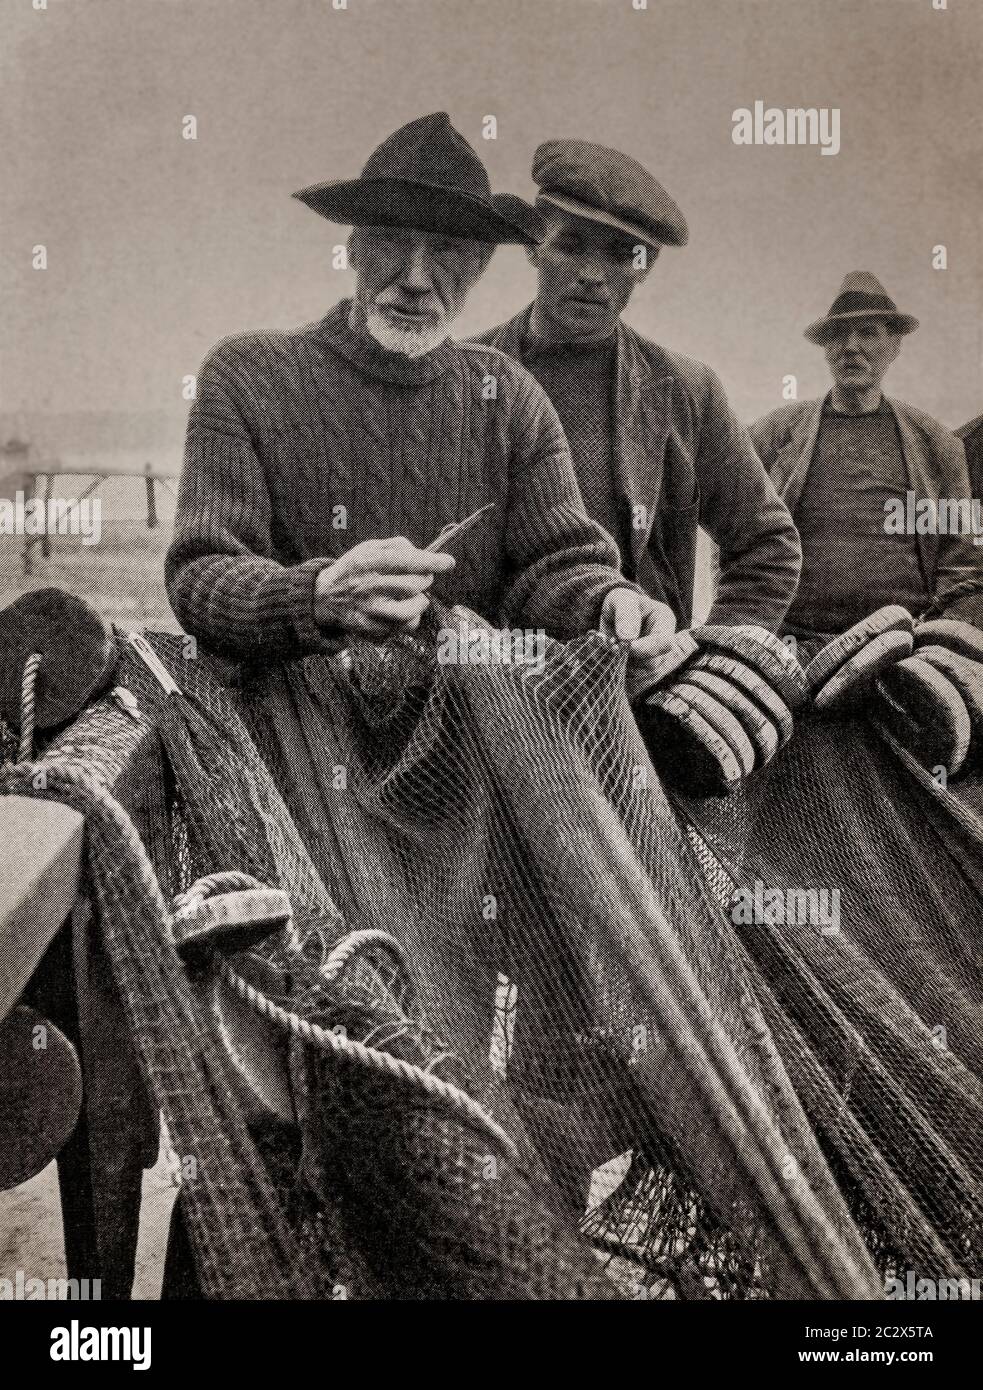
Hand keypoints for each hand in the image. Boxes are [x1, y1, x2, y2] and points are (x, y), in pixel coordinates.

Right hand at [314, 537, 453, 637]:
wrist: (325, 598)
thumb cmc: (356, 569)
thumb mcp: (369, 548)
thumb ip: (397, 546)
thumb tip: (425, 554)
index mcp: (368, 562)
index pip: (407, 561)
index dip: (433, 562)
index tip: (449, 563)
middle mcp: (368, 586)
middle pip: (414, 585)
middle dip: (425, 580)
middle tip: (422, 578)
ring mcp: (369, 611)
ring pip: (411, 610)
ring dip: (421, 602)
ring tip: (415, 596)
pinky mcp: (372, 629)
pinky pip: (403, 627)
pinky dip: (411, 618)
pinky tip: (402, 610)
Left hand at [600, 589, 675, 665]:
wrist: (614, 613)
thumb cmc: (621, 603)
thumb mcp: (620, 600)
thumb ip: (625, 614)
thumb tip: (627, 637)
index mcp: (665, 620)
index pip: (665, 642)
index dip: (646, 648)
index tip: (626, 646)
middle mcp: (663, 642)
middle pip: (653, 662)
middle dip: (631, 658)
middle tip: (611, 646)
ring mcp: (653, 656)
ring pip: (641, 672)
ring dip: (622, 664)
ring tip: (609, 647)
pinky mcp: (641, 668)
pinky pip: (631, 677)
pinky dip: (617, 668)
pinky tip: (609, 656)